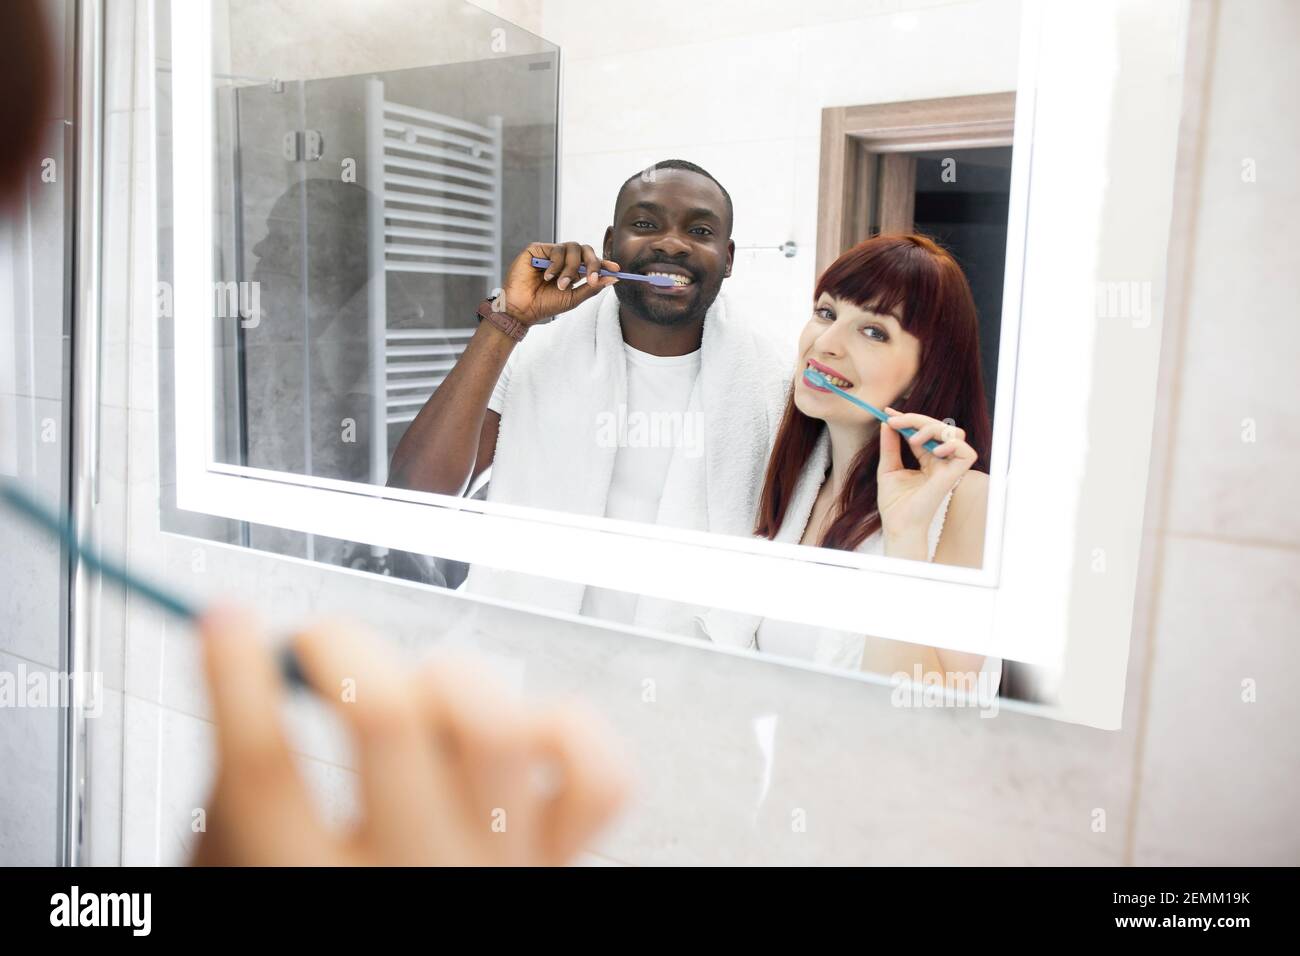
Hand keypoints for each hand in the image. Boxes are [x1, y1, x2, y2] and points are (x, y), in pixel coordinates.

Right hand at [193, 605, 631, 865]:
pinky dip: (562, 726)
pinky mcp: (560, 863)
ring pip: (495, 726)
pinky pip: (597, 777)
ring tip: (418, 689)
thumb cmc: (312, 909)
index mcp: (307, 893)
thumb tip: (258, 668)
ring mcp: (497, 871)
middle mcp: (412, 884)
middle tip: (321, 641)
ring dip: (447, 678)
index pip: (263, 767)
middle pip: (387, 720)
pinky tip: (516, 721)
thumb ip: (238, 792)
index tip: (228, 620)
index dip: (234, 674)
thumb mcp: (229, 869)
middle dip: (343, 647)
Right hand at [497, 241, 620, 325]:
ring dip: (570, 268)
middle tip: (591, 278)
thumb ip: (592, 287)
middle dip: (591, 263)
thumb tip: (612, 278)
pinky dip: (556, 264)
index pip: (591, 261)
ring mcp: (550, 253)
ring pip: (572, 248)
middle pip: (585, 250)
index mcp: (573, 270)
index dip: (604, 263)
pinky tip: (548, 276)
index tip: (616, 269)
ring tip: (561, 284)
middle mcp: (563, 260)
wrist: (523, 309)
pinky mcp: (537, 249)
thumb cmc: (546, 305)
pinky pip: (556, 249)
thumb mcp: (573, 298)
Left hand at [876, 408, 976, 548]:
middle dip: (916, 419)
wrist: (898, 523)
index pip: (924, 431)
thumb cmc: (894, 503)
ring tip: (914, 439)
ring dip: (934, 428)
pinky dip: (953, 444)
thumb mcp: (887, 468)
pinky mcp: (953, 476)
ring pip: (955, 433)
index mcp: (927, 459)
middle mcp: (940, 461)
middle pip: (939, 427)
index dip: (909, 419)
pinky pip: (967, 452)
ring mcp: (948, 467)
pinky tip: (934, 449)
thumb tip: (886, 423)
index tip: (888, 414)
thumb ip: (889, 446)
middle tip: (895, 421)